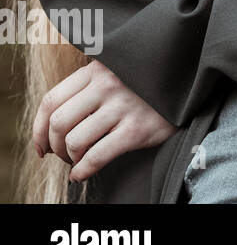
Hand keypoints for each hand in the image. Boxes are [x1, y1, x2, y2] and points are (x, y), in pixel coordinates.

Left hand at [33, 59, 177, 182]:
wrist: (189, 86)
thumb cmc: (147, 86)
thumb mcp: (116, 73)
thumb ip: (88, 86)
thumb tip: (50, 124)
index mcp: (97, 70)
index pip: (51, 100)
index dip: (38, 129)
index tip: (41, 146)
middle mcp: (108, 85)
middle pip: (58, 122)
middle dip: (54, 146)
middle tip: (63, 156)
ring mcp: (124, 107)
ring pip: (74, 141)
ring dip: (70, 159)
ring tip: (78, 162)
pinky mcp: (138, 129)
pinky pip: (97, 156)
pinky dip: (83, 171)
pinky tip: (82, 174)